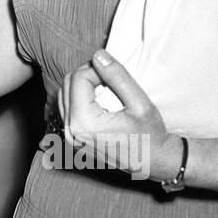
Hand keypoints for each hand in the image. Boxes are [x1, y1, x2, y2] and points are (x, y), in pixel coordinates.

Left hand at [59, 50, 179, 182]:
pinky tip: (99, 102)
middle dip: (88, 75)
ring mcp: (70, 137)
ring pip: (64, 94)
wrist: (154, 163)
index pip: (79, 78)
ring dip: (82, 85)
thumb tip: (98, 55)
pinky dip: (79, 98)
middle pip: (67, 84)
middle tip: (111, 80)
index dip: (97, 69)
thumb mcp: (139, 103)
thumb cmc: (151, 136)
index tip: (115, 76)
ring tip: (107, 91)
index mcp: (84, 123)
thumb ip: (117, 77)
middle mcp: (71, 131)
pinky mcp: (72, 139)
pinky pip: (66, 108)